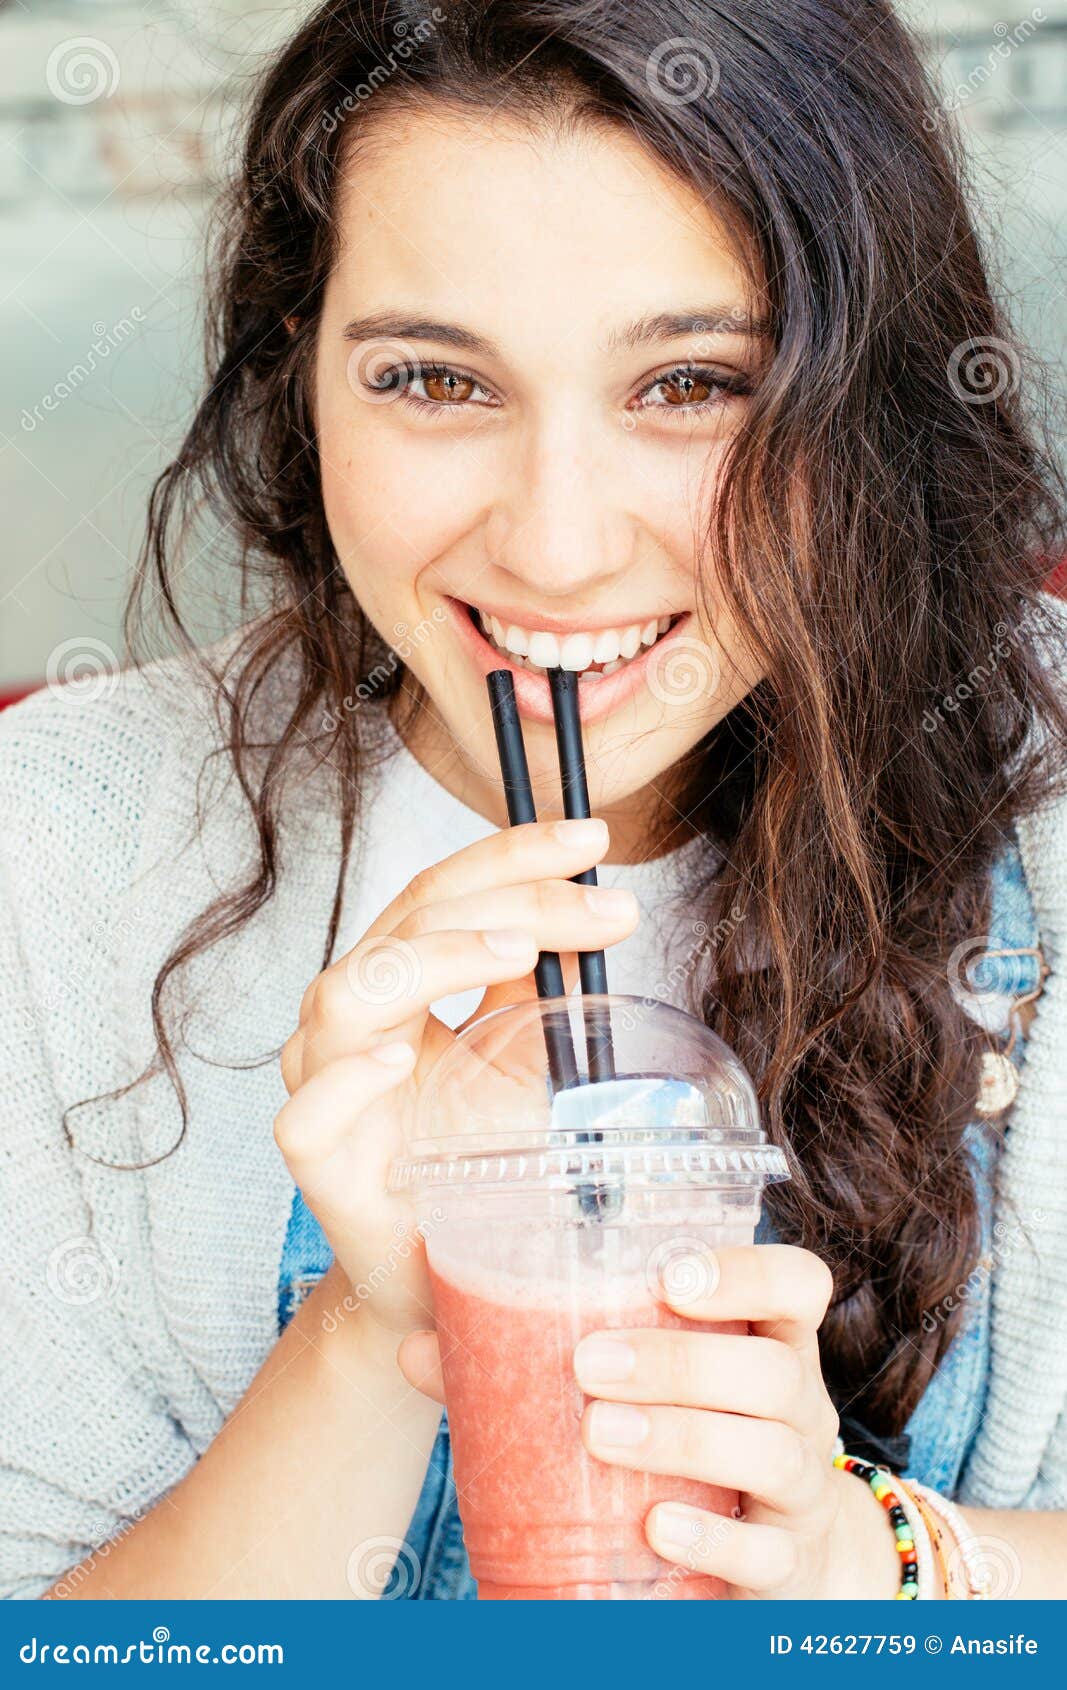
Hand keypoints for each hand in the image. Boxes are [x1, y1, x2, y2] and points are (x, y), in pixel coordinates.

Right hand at [274, 817, 637, 1335]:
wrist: (431, 1274)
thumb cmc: (468, 1160)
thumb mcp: (517, 1058)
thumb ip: (533, 988)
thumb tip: (592, 907)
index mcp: (392, 981)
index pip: (440, 890)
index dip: (513, 853)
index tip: (592, 838)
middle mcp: (347, 1019)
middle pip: (408, 924)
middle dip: (510, 898)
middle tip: (602, 904)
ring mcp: (320, 1085)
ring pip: (349, 995)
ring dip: (435, 960)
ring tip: (516, 949)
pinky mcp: (314, 1161)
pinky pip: (308, 1112)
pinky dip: (350, 1078)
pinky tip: (399, 1057)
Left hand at [573, 1244, 902, 1598]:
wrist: (794, 1558)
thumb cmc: (714, 1437)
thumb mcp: (691, 1384)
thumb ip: (612, 1344)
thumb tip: (467, 1337)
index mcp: (780, 1347)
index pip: (798, 1286)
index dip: (748, 1275)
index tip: (668, 1280)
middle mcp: (803, 1412)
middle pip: (775, 1373)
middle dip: (680, 1364)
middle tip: (590, 1365)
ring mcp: (803, 1492)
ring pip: (773, 1456)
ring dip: (683, 1439)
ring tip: (600, 1433)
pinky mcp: (790, 1566)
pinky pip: (766, 1554)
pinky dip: (710, 1539)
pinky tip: (654, 1526)